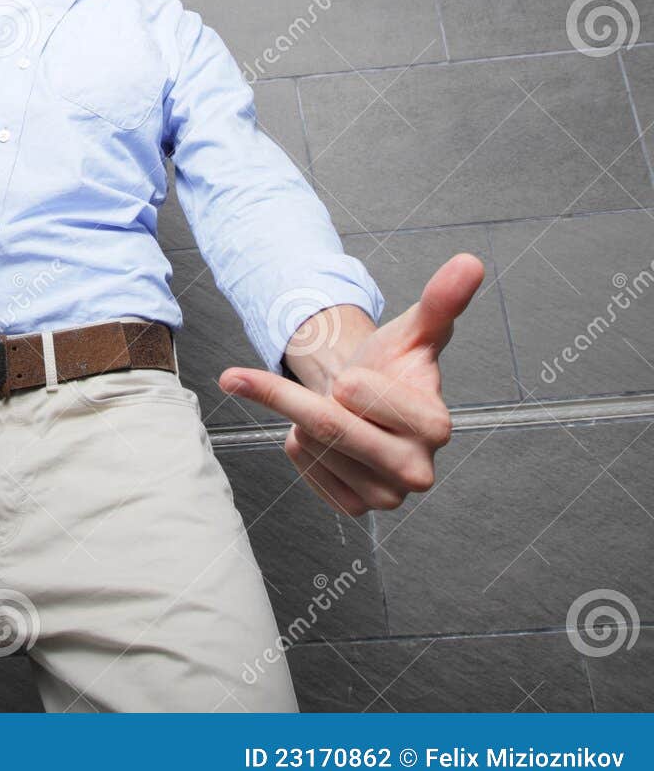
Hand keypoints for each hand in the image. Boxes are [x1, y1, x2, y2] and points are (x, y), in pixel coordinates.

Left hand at [219, 252, 484, 516]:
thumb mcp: (412, 330)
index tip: (352, 375)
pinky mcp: (356, 508)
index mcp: (437, 426)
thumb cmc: (390, 365)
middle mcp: (418, 471)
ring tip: (339, 413)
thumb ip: (440, 301)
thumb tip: (469, 263)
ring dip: (305, 419)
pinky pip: (303, 465)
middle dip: (301, 396)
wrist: (363, 401)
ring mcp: (387, 496)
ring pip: (310, 444)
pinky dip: (300, 445)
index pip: (357, 394)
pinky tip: (327, 439)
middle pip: (328, 426)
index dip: (345, 378)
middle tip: (317, 383)